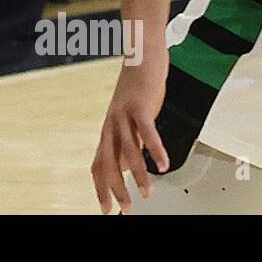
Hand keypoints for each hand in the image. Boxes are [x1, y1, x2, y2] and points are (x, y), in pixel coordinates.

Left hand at [92, 48, 169, 213]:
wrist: (139, 54)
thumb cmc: (137, 88)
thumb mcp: (128, 119)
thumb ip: (127, 142)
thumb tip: (126, 167)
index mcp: (109, 130)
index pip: (99, 164)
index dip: (100, 187)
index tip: (106, 208)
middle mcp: (112, 124)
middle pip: (108, 161)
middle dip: (115, 188)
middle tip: (125, 208)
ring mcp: (124, 114)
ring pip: (127, 149)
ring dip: (137, 174)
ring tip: (146, 192)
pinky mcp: (140, 105)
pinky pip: (146, 131)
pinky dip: (155, 149)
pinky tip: (163, 163)